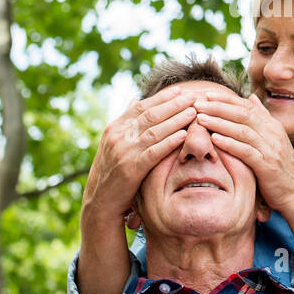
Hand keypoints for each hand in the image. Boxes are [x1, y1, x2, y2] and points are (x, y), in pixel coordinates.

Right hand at [80, 84, 199, 229]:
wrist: (100, 202)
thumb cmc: (111, 172)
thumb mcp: (114, 143)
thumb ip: (126, 122)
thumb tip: (136, 100)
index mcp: (115, 128)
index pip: (142, 106)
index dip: (162, 98)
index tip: (179, 90)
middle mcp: (118, 136)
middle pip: (151, 115)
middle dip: (174, 104)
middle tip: (193, 96)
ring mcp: (124, 151)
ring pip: (154, 130)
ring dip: (176, 119)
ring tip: (193, 111)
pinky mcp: (131, 168)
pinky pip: (154, 151)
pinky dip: (170, 141)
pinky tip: (184, 135)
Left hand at [190, 90, 293, 219]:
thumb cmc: (280, 169)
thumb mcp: (273, 140)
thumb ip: (262, 119)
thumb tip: (251, 98)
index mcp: (272, 125)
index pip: (246, 106)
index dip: (225, 98)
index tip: (205, 94)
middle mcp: (273, 133)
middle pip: (243, 114)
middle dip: (218, 107)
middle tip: (197, 103)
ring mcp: (271, 149)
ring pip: (243, 130)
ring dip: (219, 123)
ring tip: (200, 118)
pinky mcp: (268, 166)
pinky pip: (246, 151)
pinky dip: (230, 144)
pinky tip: (214, 139)